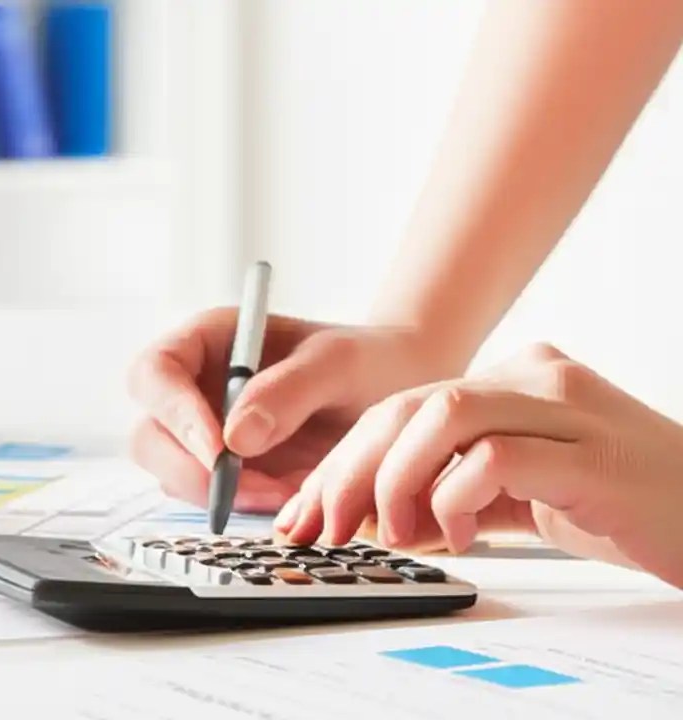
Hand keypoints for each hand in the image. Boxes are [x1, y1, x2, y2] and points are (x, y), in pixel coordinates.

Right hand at [127, 309, 457, 512]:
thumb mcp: (339, 363)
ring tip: (285, 493)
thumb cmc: (368, 360)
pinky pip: (208, 498)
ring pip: (170, 473)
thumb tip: (235, 438)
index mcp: (209, 340)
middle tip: (240, 491)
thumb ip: (289, 391)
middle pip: (149, 432)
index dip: (174, 412)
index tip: (218, 449)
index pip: (156, 373)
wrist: (398, 391)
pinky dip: (240, 506)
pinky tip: (288, 497)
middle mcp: (194, 386)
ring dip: (218, 493)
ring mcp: (204, 431)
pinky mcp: (224, 471)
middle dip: (188, 468)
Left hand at [276, 344, 682, 588]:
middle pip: (408, 405)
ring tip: (391, 531)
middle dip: (349, 470)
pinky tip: (456, 535)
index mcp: (512, 379)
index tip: (308, 512)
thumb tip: (373, 515)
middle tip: (326, 526)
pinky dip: (456, 499)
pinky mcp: (592, 453)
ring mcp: (566, 408)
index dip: (343, 461)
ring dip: (396, 479)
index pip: (401, 407)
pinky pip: (496, 459)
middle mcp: (533, 378)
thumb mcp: (519, 493)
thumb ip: (453, 491)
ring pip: (443, 415)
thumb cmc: (622, 506)